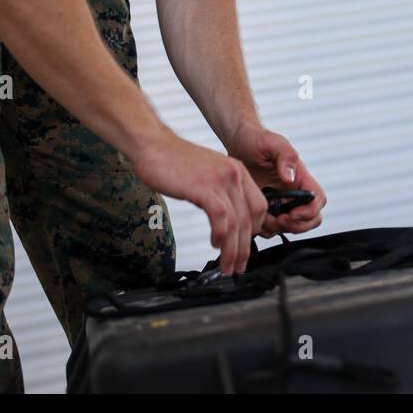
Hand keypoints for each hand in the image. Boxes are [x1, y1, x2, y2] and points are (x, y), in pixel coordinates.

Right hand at [131, 131, 269, 274]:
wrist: (153, 145)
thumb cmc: (175, 162)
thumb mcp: (209, 175)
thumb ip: (221, 193)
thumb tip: (226, 221)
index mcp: (238, 172)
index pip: (259, 207)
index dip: (255, 232)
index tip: (246, 248)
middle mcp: (234, 175)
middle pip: (250, 218)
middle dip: (245, 248)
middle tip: (238, 266)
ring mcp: (220, 180)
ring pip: (237, 221)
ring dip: (233, 249)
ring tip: (227, 265)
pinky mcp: (204, 187)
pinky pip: (221, 216)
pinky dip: (221, 234)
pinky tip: (216, 244)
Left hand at [226, 123, 325, 235]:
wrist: (237, 143)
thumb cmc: (256, 139)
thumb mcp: (272, 142)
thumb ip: (285, 157)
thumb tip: (290, 179)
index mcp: (300, 178)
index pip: (318, 200)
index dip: (310, 212)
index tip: (293, 213)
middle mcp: (293, 193)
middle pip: (310, 219)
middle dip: (296, 225)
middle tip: (279, 220)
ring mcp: (280, 203)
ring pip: (289, 227)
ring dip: (276, 228)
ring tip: (260, 215)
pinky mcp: (265, 210)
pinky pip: (270, 228)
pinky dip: (263, 228)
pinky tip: (252, 214)